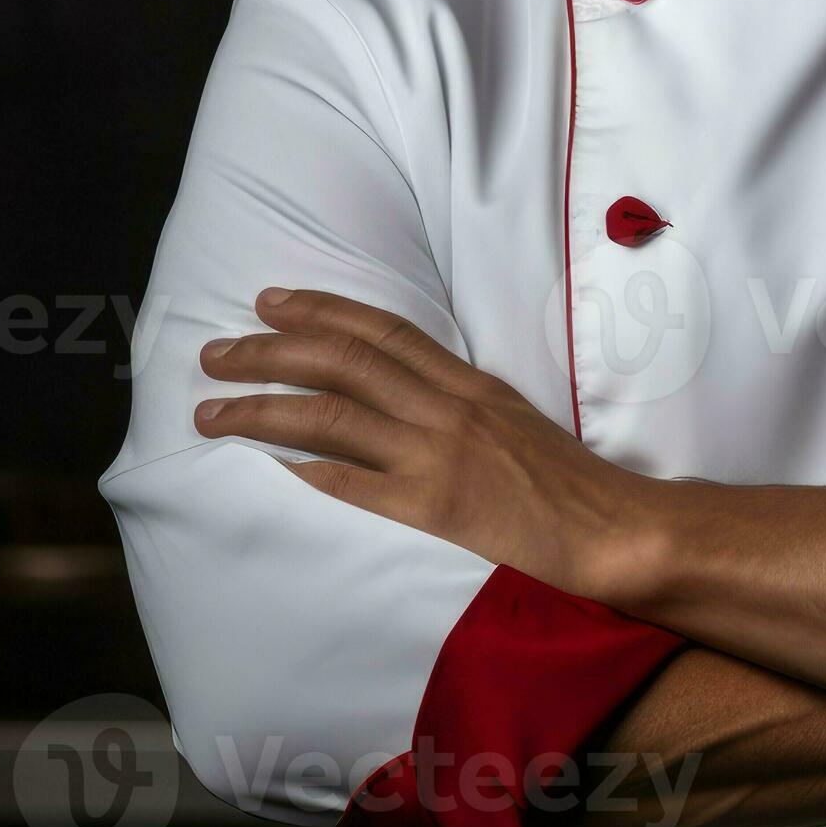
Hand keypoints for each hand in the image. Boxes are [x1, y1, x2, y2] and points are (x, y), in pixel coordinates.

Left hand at [193, 288, 646, 599]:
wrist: (614, 525)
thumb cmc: (569, 481)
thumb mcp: (512, 420)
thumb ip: (458, 403)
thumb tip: (403, 395)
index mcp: (469, 382)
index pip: (383, 330)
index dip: (321, 310)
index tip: (271, 301)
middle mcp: (448, 407)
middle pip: (344, 362)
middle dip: (270, 351)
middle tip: (215, 351)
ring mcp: (440, 455)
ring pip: (333, 416)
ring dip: (263, 409)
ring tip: (211, 410)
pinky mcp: (437, 506)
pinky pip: (358, 484)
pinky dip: (308, 472)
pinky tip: (268, 467)